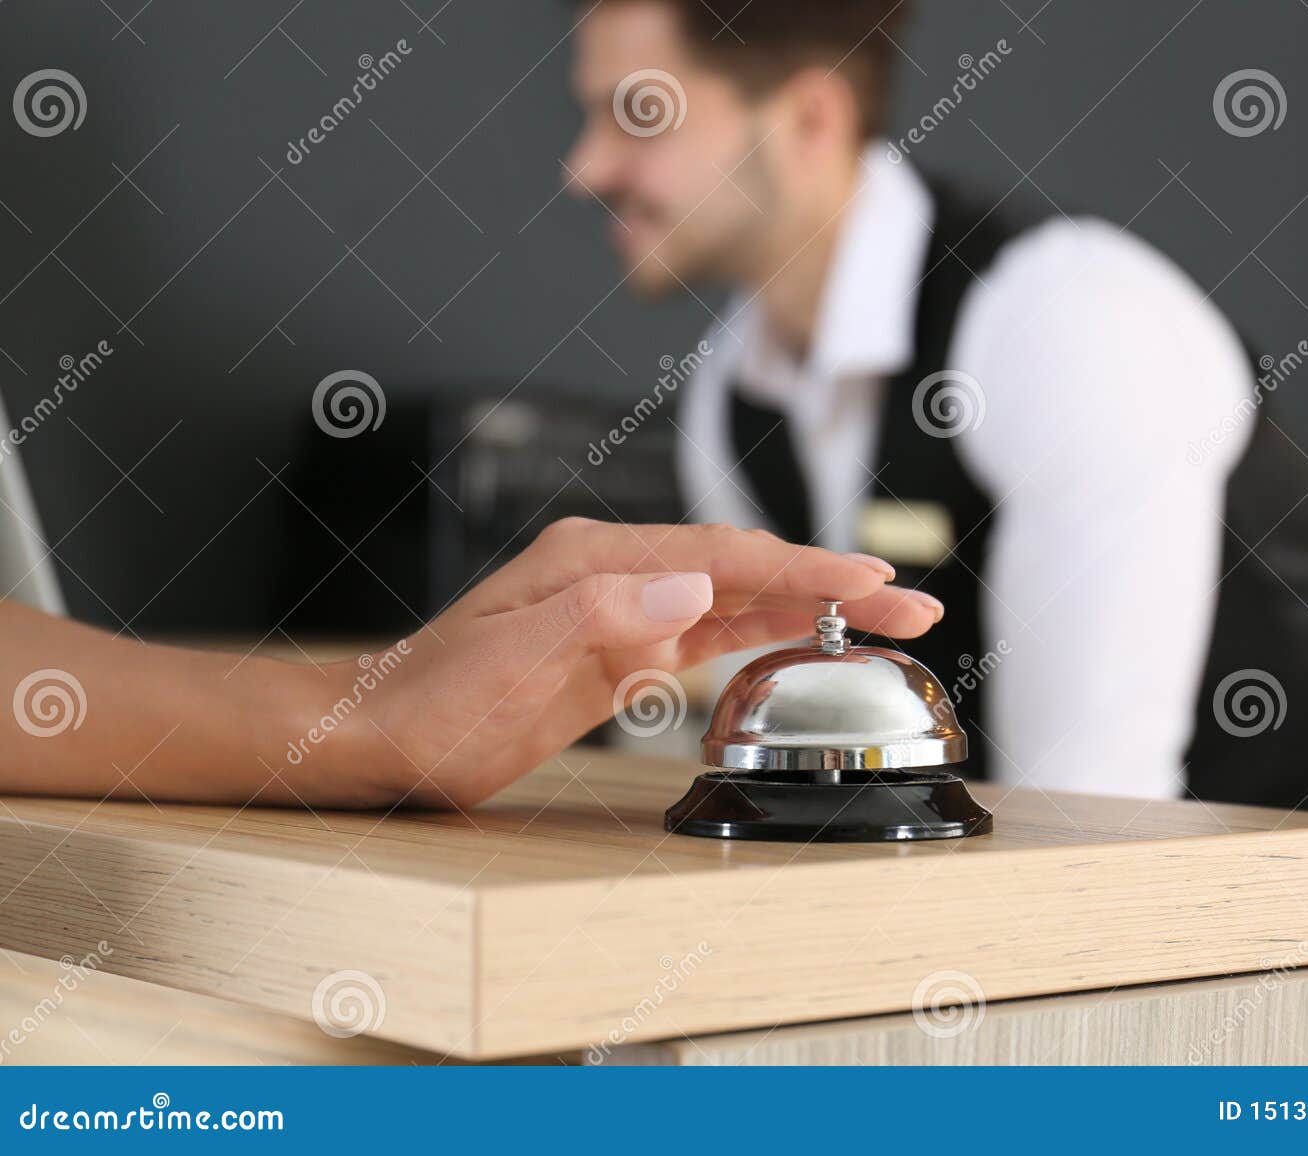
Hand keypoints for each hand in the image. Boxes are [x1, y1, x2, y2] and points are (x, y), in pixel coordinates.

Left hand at [320, 519, 941, 807]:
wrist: (379, 732)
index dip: (804, 567)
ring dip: (812, 603)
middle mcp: (617, 573)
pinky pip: (710, 628)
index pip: (723, 555)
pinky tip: (804, 631)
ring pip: (738, 595)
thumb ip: (601, 615)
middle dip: (832, 581)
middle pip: (746, 568)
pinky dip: (766, 626)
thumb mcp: (510, 662)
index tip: (871, 580)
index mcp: (595, 562)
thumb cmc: (431, 702)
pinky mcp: (621, 645)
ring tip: (884, 615)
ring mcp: (622, 605)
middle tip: (910, 604)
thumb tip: (691, 587)